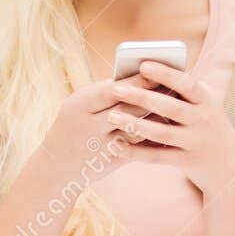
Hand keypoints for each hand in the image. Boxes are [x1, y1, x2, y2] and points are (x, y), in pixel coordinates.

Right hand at [40, 71, 163, 180]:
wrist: (56, 165)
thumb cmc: (74, 124)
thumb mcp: (80, 105)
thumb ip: (106, 92)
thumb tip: (142, 76)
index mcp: (79, 105)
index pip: (113, 89)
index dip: (137, 80)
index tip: (157, 70)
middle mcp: (89, 126)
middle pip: (129, 108)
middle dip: (154, 96)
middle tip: (175, 84)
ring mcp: (101, 146)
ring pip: (138, 128)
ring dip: (159, 116)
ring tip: (178, 103)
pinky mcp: (113, 161)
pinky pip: (140, 146)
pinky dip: (155, 135)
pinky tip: (170, 126)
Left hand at [105, 60, 234, 195]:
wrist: (228, 164)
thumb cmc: (205, 123)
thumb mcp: (203, 103)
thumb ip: (180, 89)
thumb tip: (143, 70)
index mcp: (206, 99)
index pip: (186, 83)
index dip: (166, 74)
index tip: (143, 65)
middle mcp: (203, 119)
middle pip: (171, 107)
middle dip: (143, 97)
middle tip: (116, 89)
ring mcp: (195, 141)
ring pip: (161, 133)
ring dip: (135, 124)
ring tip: (112, 115)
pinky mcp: (185, 161)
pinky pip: (157, 157)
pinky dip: (135, 152)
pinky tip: (116, 145)